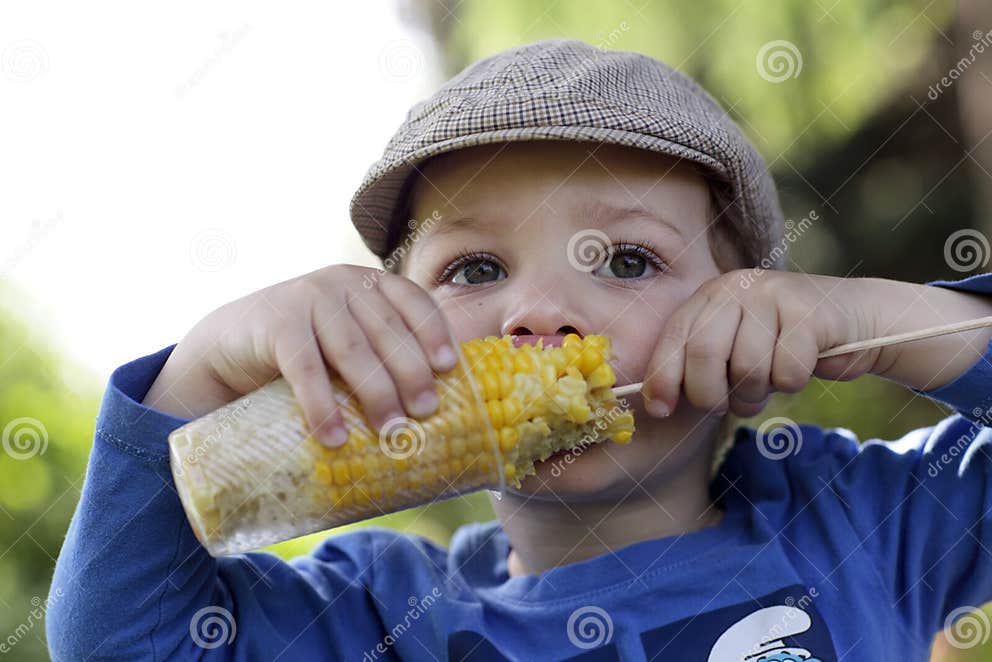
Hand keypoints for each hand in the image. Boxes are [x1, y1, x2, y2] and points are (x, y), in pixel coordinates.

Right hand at [142, 265, 458, 446]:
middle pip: (387, 330)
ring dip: (375, 394)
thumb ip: (382, 348)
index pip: (412, 300)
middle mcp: (342, 283)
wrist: (233, 339)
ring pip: (352, 351)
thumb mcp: (348, 334)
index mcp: (369, 283)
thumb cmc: (307, 346)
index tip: (448, 367)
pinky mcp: (277, 324)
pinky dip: (322, 406)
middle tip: (425, 413)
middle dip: (410, 373)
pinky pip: (306, 369)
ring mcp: (308, 299)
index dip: (433, 332)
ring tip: (391, 431)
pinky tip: (334, 437)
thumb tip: (437, 402)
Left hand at [640, 270, 875, 417]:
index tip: (660, 410)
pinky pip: (786, 372)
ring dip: (756, 395)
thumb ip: (698, 367)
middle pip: (705, 355)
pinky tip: (800, 368)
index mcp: (709, 297)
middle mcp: (735, 289)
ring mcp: (772, 295)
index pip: (673, 338)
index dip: (662, 378)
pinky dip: (791, 384)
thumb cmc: (781, 344)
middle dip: (711, 395)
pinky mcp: (808, 312)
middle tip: (726, 405)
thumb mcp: (733, 349)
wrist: (853, 320)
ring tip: (767, 384)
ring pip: (747, 368)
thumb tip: (655, 405)